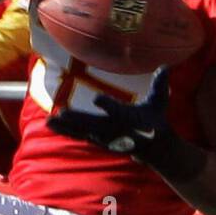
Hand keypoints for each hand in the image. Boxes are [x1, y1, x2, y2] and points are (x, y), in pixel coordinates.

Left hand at [48, 67, 171, 153]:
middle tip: (63, 113)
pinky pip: (78, 135)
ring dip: (66, 126)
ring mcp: (103, 136)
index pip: (117, 111)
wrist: (153, 148)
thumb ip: (160, 84)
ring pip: (82, 131)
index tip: (97, 99)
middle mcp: (113, 129)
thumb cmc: (154, 120)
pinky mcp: (96, 139)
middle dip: (78, 119)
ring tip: (49, 120)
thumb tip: (166, 65)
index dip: (107, 105)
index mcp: (128, 118)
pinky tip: (51, 124)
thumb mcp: (160, 101)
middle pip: (93, 123)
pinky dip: (65, 130)